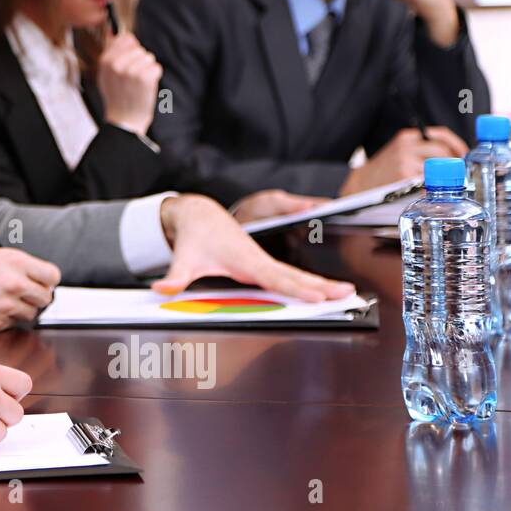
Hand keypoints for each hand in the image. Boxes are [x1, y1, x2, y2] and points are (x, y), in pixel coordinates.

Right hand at [0, 247, 60, 331]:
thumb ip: (9, 265)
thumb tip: (24, 273)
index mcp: (14, 261)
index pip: (52, 276)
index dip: (47, 280)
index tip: (42, 282)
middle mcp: (14, 283)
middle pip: (45, 298)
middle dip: (36, 297)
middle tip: (24, 295)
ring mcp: (5, 306)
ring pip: (31, 315)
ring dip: (22, 311)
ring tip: (4, 304)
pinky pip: (12, 325)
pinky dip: (6, 321)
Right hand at [97, 32, 162, 134]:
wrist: (124, 120)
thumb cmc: (117, 96)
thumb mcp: (105, 73)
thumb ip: (110, 52)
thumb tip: (113, 31)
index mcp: (105, 60)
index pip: (126, 39)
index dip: (130, 52)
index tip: (127, 65)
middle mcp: (117, 63)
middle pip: (139, 48)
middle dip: (139, 62)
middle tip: (132, 80)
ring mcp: (131, 71)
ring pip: (148, 57)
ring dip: (147, 70)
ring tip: (138, 84)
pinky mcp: (145, 78)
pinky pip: (156, 67)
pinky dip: (154, 77)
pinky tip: (145, 88)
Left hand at [156, 194, 354, 301]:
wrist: (199, 215)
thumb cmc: (194, 237)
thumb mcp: (183, 258)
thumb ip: (175, 276)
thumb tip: (162, 288)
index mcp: (245, 260)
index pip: (275, 277)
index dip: (298, 288)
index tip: (319, 295)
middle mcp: (258, 260)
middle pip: (294, 276)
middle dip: (321, 285)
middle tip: (348, 294)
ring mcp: (262, 262)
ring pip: (295, 274)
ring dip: (321, 284)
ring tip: (347, 293)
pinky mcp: (261, 264)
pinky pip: (288, 275)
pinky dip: (308, 283)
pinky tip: (322, 292)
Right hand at [340, 126, 467, 195]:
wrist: (359, 186)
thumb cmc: (384, 173)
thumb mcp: (400, 153)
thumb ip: (421, 151)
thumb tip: (456, 159)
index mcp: (407, 137)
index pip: (441, 135)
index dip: (457, 146)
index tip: (464, 156)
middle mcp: (406, 147)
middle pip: (443, 152)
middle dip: (453, 165)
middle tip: (457, 175)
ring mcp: (405, 162)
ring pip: (437, 169)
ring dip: (442, 179)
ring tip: (440, 187)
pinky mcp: (403, 178)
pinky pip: (428, 183)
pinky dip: (431, 189)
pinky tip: (427, 193)